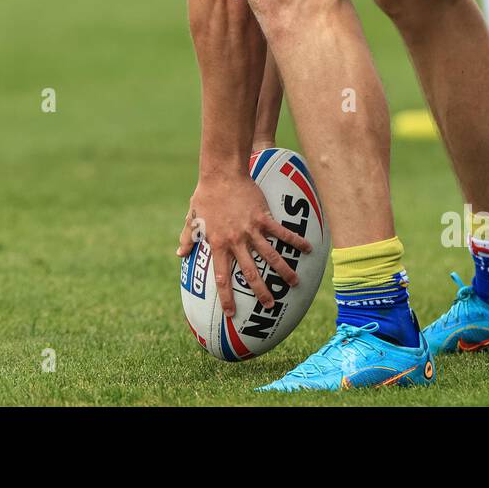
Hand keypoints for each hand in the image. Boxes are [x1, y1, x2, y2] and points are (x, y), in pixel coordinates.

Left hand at [175, 172, 311, 316]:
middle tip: (270, 305)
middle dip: (261, 291)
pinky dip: (295, 240)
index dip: (226, 297)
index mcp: (218, 244)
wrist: (222, 174)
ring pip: (270, 256)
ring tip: (293, 284)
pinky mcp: (263, 217)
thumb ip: (188, 237)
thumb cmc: (206, 196)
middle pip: (250, 272)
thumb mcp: (193, 218)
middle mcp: (236, 241)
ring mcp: (251, 229)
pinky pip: (281, 232)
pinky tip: (308, 249)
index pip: (222, 277)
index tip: (231, 313)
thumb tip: (179, 253)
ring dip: (283, 271)